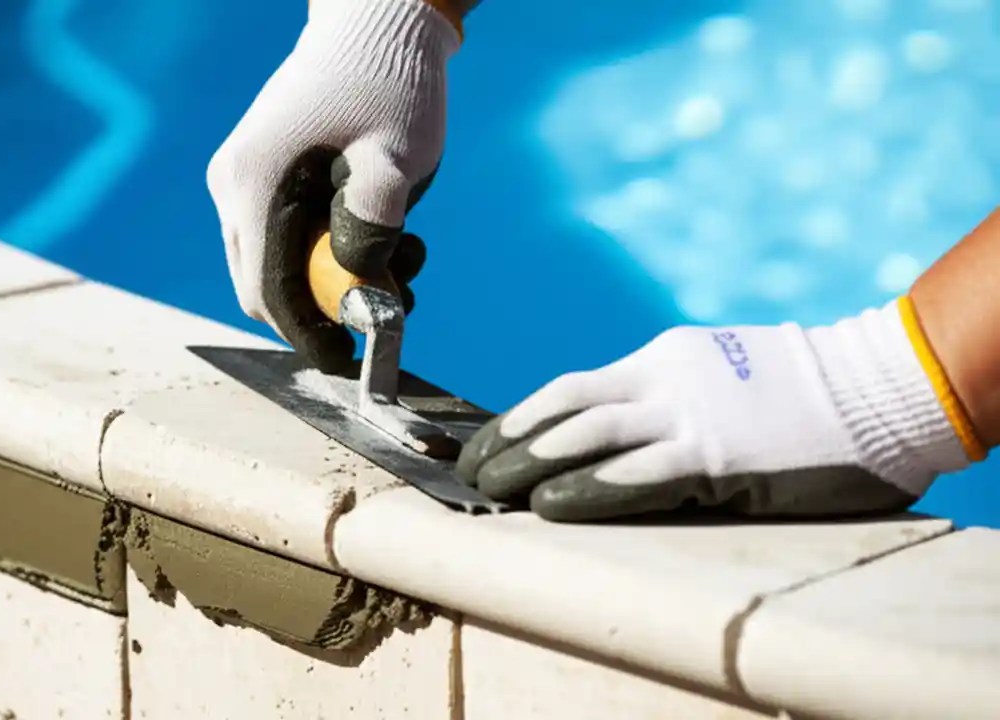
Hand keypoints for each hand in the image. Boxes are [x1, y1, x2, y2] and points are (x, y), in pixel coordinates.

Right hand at [207, 0, 458, 371]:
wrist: (375, 22)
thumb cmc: (389, 86)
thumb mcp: (395, 161)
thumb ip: (373, 228)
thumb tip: (356, 290)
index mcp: (253, 186)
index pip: (267, 291)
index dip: (309, 334)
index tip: (353, 357)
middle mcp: (232, 188)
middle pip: (266, 285)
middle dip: (327, 307)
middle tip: (396, 298)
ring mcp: (241, 181)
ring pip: (277, 264)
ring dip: (335, 279)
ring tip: (409, 257)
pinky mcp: (260, 175)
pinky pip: (285, 236)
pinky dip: (330, 251)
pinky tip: (385, 233)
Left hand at [457, 301, 975, 521]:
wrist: (878, 386)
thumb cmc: (804, 388)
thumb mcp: (720, 372)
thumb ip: (670, 396)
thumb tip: (622, 428)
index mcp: (662, 360)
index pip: (572, 388)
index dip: (522, 418)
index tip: (487, 441)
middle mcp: (664, 381)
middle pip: (564, 408)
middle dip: (510, 441)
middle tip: (468, 469)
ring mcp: (689, 417)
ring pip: (586, 436)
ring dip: (530, 464)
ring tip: (487, 490)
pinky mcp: (718, 457)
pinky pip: (637, 475)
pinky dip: (587, 490)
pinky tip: (549, 507)